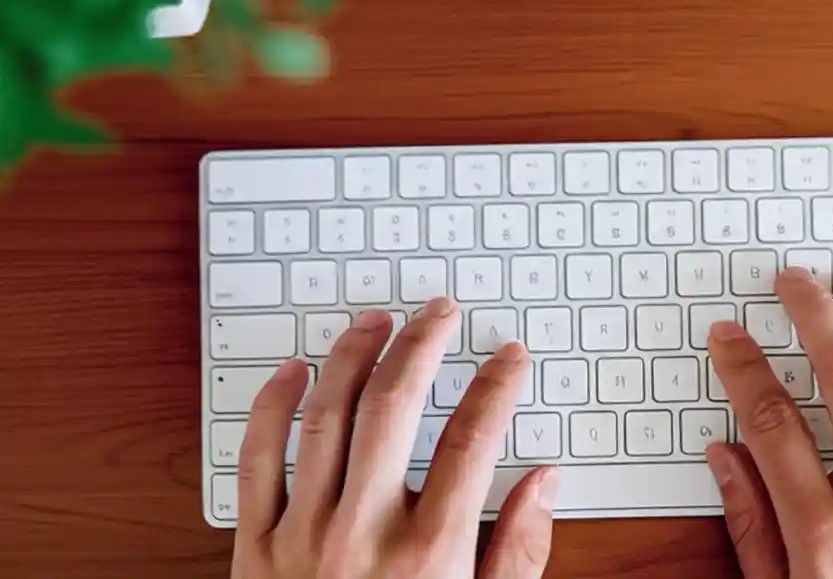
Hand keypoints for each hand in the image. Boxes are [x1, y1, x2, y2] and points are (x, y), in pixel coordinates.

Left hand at [230, 298, 557, 578]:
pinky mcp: (254, 549)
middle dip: (422, 346)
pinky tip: (294, 371)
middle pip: (394, 408)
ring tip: (376, 322)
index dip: (497, 387)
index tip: (509, 357)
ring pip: (325, 417)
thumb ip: (520, 553)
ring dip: (352, 357)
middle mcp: (364, 534)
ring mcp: (303, 537)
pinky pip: (256, 459)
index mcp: (430, 555)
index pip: (474, 441)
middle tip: (440, 312)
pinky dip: (272, 406)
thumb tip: (544, 483)